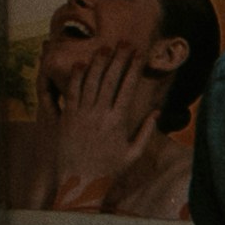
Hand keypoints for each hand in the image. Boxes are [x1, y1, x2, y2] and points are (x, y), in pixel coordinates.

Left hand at [39, 42, 168, 207]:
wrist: (81, 183)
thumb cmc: (110, 170)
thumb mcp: (134, 153)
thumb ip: (146, 131)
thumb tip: (157, 111)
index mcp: (118, 121)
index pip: (128, 87)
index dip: (134, 67)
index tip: (139, 53)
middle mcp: (100, 114)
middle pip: (110, 79)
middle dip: (119, 58)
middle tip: (125, 42)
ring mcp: (82, 115)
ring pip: (90, 82)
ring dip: (98, 62)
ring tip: (105, 48)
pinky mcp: (67, 118)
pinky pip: (71, 92)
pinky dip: (76, 77)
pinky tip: (81, 64)